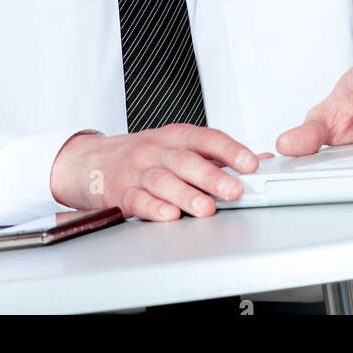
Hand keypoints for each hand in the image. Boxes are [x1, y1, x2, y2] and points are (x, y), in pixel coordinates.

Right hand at [49, 125, 257, 221]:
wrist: (91, 161)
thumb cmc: (142, 155)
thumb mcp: (177, 146)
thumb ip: (217, 155)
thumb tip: (261, 160)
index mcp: (175, 136)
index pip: (207, 138)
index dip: (231, 150)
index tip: (251, 163)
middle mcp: (156, 150)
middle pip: (186, 160)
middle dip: (212, 176)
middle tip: (234, 190)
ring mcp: (137, 171)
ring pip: (163, 181)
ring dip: (186, 195)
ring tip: (206, 208)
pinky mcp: (121, 192)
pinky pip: (137, 200)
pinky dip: (153, 208)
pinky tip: (168, 215)